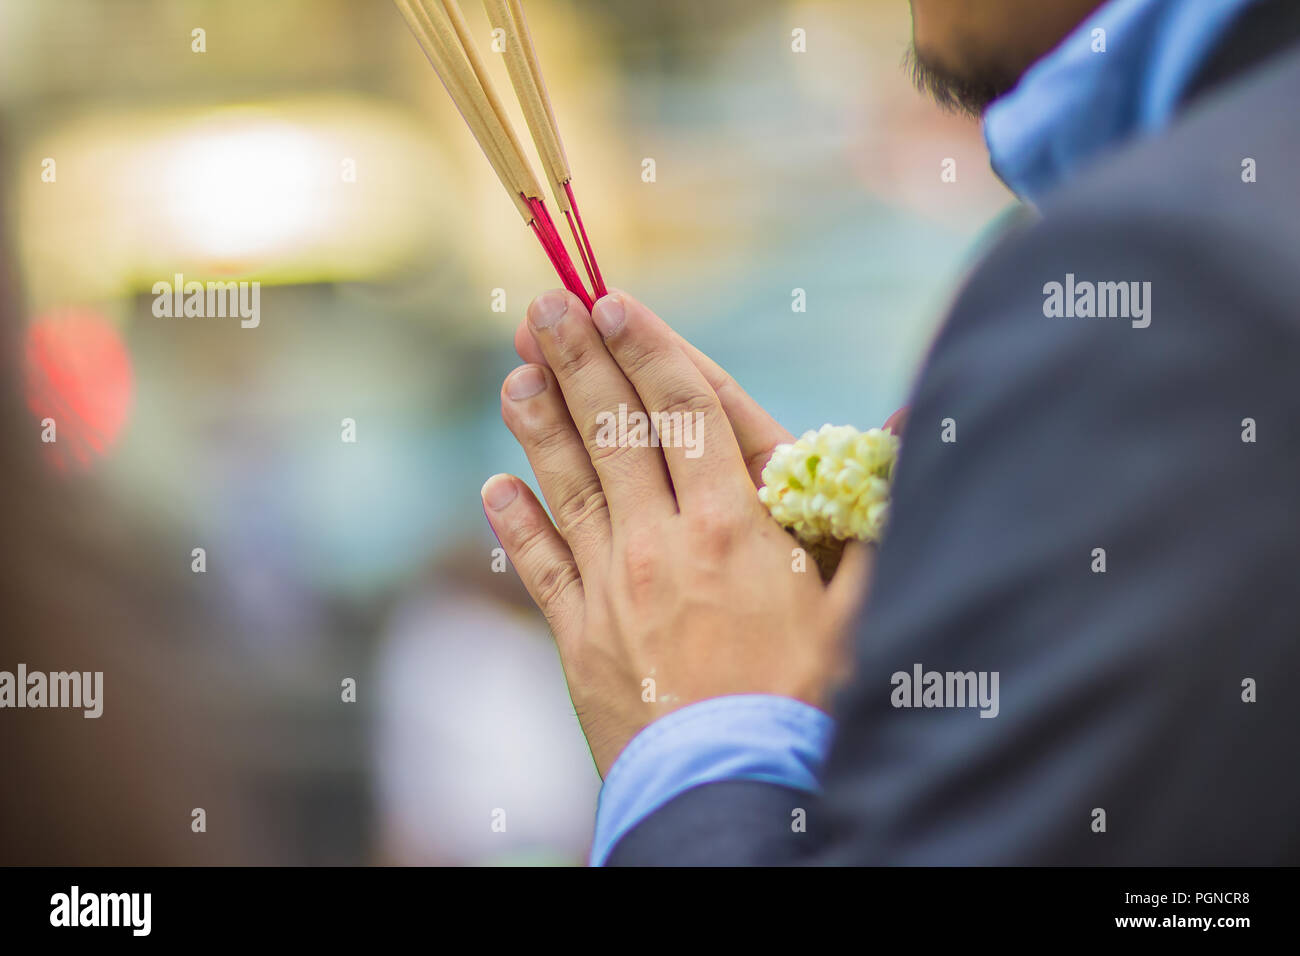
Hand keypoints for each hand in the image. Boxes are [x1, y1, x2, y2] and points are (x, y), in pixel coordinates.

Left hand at [484, 289, 872, 776]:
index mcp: (732, 524)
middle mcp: (661, 542)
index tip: (614, 303)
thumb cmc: (808, 700)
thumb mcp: (859, 604)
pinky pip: (541, 567)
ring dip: (539, 424)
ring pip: (568, 485)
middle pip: (614, 430)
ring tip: (514, 373)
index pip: (682, 411)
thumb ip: (873, 514)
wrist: (732, 788)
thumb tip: (911, 430)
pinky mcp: (579, 635)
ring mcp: (612, 586)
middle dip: (580, 361)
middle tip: (545, 307)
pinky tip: (495, 488)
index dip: (647, 350)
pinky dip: (517, 525)